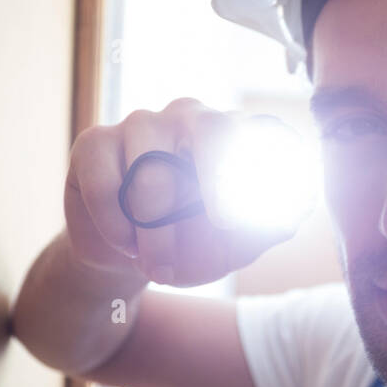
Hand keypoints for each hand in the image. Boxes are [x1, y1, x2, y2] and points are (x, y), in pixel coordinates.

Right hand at [64, 98, 298, 285]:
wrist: (130, 258)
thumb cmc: (191, 244)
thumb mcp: (233, 245)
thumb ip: (265, 228)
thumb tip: (291, 216)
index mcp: (233, 135)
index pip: (258, 130)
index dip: (259, 165)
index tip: (245, 215)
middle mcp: (191, 118)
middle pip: (210, 129)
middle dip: (215, 181)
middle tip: (220, 228)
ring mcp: (141, 124)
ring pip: (151, 170)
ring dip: (156, 232)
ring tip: (159, 268)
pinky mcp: (95, 143)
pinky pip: (104, 182)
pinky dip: (115, 224)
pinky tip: (126, 246)